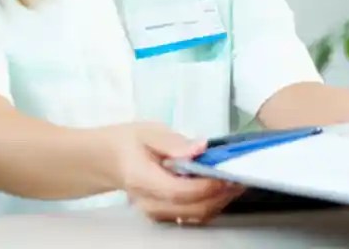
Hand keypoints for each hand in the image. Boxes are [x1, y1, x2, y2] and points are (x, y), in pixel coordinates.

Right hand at [104, 123, 244, 224]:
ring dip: (220, 200)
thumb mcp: (148, 131)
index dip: (208, 185)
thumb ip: (174, 141)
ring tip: (236, 180)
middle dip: (221, 195)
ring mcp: (157, 213)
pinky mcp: (165, 215)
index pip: (181, 192)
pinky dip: (212, 203)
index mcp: (144, 181)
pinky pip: (193, 215)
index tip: (229, 172)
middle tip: (241, 176)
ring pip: (196, 216)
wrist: (108, 160)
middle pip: (193, 209)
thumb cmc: (128, 142)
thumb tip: (200, 147)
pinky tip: (222, 188)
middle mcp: (150, 203)